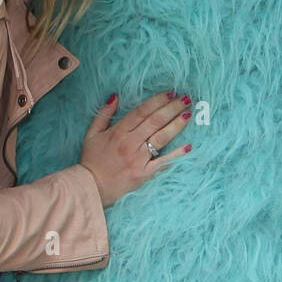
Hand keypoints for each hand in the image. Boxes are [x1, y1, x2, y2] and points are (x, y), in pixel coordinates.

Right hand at [78, 91, 192, 207]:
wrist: (92, 187)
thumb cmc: (92, 160)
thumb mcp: (92, 134)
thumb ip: (104, 114)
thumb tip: (115, 96)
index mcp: (118, 132)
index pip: (142, 111)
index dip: (157, 101)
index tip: (170, 93)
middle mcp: (130, 143)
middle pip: (155, 121)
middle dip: (172, 108)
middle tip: (185, 98)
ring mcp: (139, 159)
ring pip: (162, 138)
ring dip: (177, 125)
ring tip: (188, 114)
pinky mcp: (145, 173)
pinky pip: (164, 162)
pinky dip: (177, 154)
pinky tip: (189, 146)